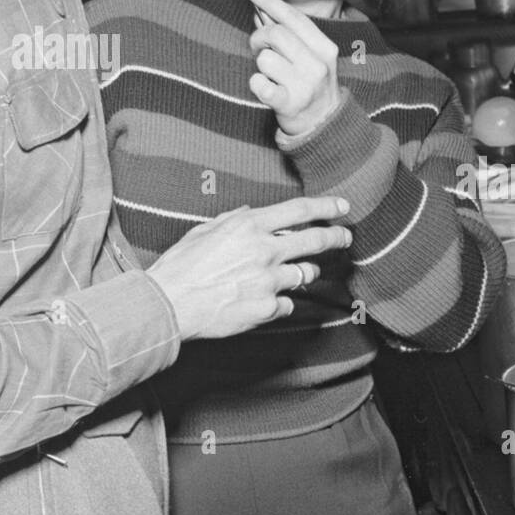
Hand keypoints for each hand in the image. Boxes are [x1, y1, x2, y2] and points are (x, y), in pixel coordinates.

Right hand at [147, 196, 351, 339]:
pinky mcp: (268, 308)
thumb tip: (252, 209)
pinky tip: (263, 300)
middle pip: (316, 240)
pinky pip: (288, 303)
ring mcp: (269, 281)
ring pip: (306, 274)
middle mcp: (265, 250)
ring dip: (305, 272)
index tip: (343, 206)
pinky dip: (280, 302)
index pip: (300, 209)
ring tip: (293, 274)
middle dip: (337, 237)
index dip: (327, 206)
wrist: (169, 305)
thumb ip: (233, 219)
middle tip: (345, 237)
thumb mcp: (204, 231)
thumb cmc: (181, 266)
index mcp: (249, 226)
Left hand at [246, 0, 341, 139]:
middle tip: (259, 49)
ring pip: (265, 58)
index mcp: (324, 48)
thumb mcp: (309, 57)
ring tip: (268, 73)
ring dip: (260, 64)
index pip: (294, 18)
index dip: (270, 1)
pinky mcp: (289, 104)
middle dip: (259, 38)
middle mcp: (317, 65)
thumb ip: (287, 34)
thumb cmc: (311, 85)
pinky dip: (256, 84)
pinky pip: (259, 84)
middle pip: (276, 34)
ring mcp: (304, 85)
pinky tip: (265, 88)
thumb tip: (261, 11)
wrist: (323, 124)